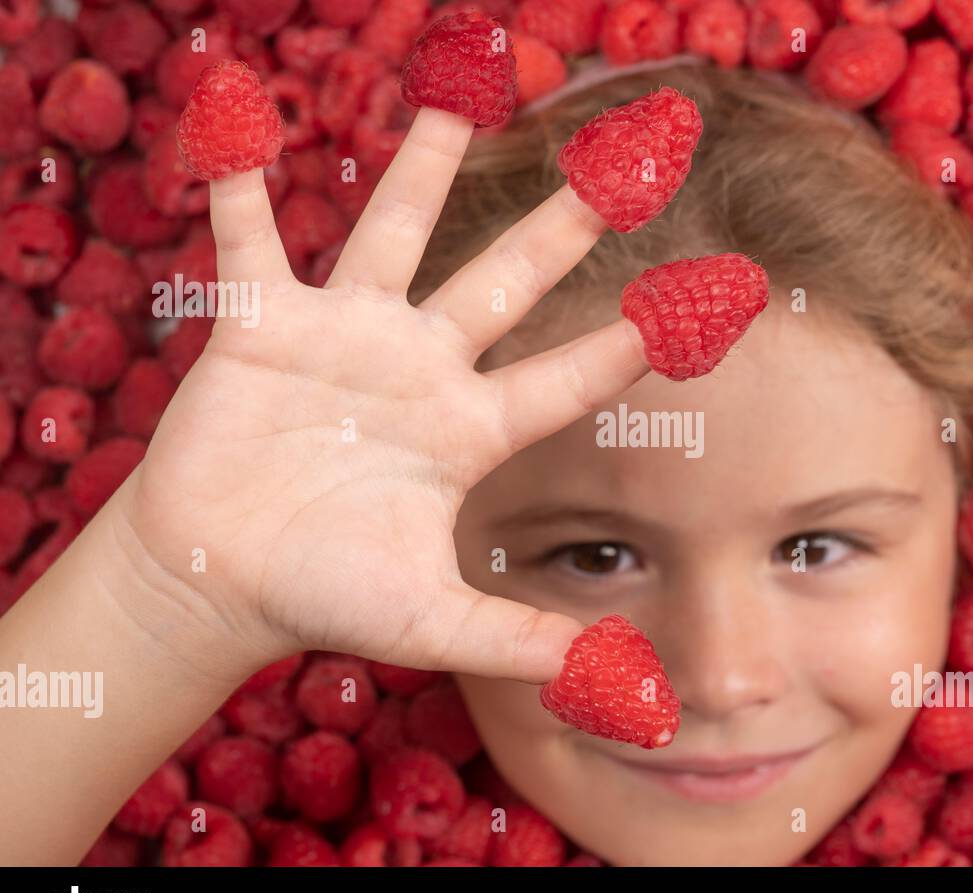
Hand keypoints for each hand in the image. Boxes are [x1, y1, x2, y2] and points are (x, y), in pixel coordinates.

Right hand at [108, 108, 647, 686]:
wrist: (221, 581)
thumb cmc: (327, 596)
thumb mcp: (435, 625)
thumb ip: (524, 645)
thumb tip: (624, 687)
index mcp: (471, 428)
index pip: (571, 372)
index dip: (638, 338)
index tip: (711, 294)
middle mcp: (422, 366)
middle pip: (508, 275)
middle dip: (567, 218)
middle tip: (629, 156)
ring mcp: (346, 337)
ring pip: (393, 229)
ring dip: (426, 164)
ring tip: (462, 86)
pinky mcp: (264, 327)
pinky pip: (252, 240)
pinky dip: (240, 185)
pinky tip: (236, 118)